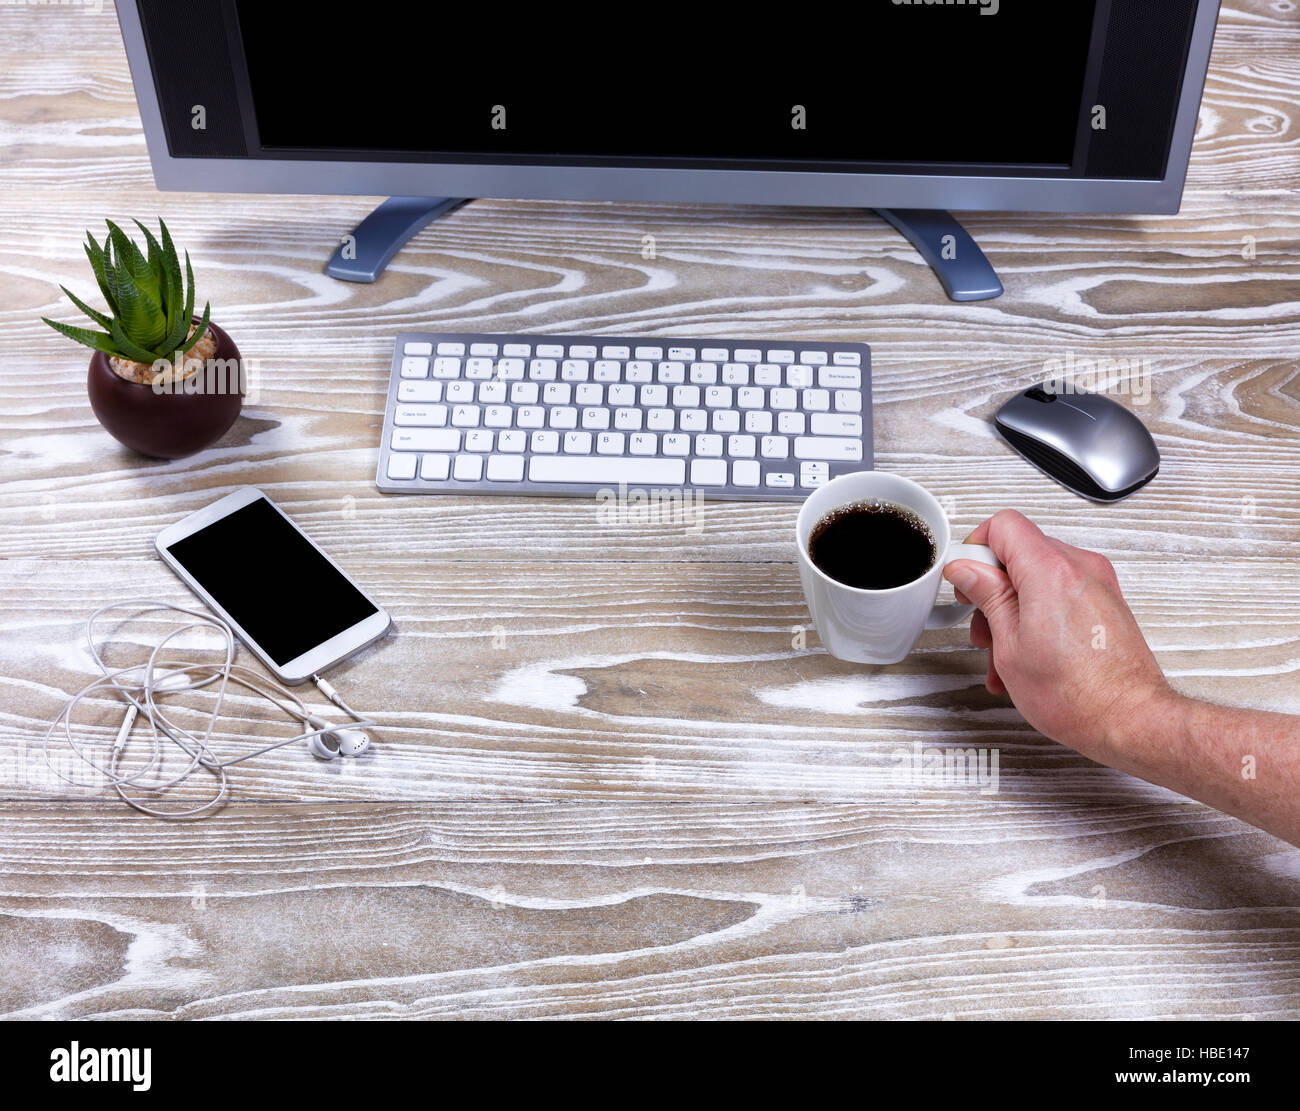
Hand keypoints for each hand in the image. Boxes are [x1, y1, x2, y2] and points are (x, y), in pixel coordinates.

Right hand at [942, 510, 1173, 760]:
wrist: (1129, 721)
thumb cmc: (1078, 696)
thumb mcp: (1009, 645)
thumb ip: (986, 596)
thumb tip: (967, 569)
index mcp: (1050, 572)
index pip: (1003, 526)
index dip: (975, 549)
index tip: (966, 579)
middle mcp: (1080, 568)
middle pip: (1019, 551)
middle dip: (992, 587)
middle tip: (982, 622)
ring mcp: (1098, 583)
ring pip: (1037, 576)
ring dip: (1012, 607)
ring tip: (1003, 650)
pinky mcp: (1106, 601)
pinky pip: (1059, 592)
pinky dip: (1037, 614)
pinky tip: (1026, 651)